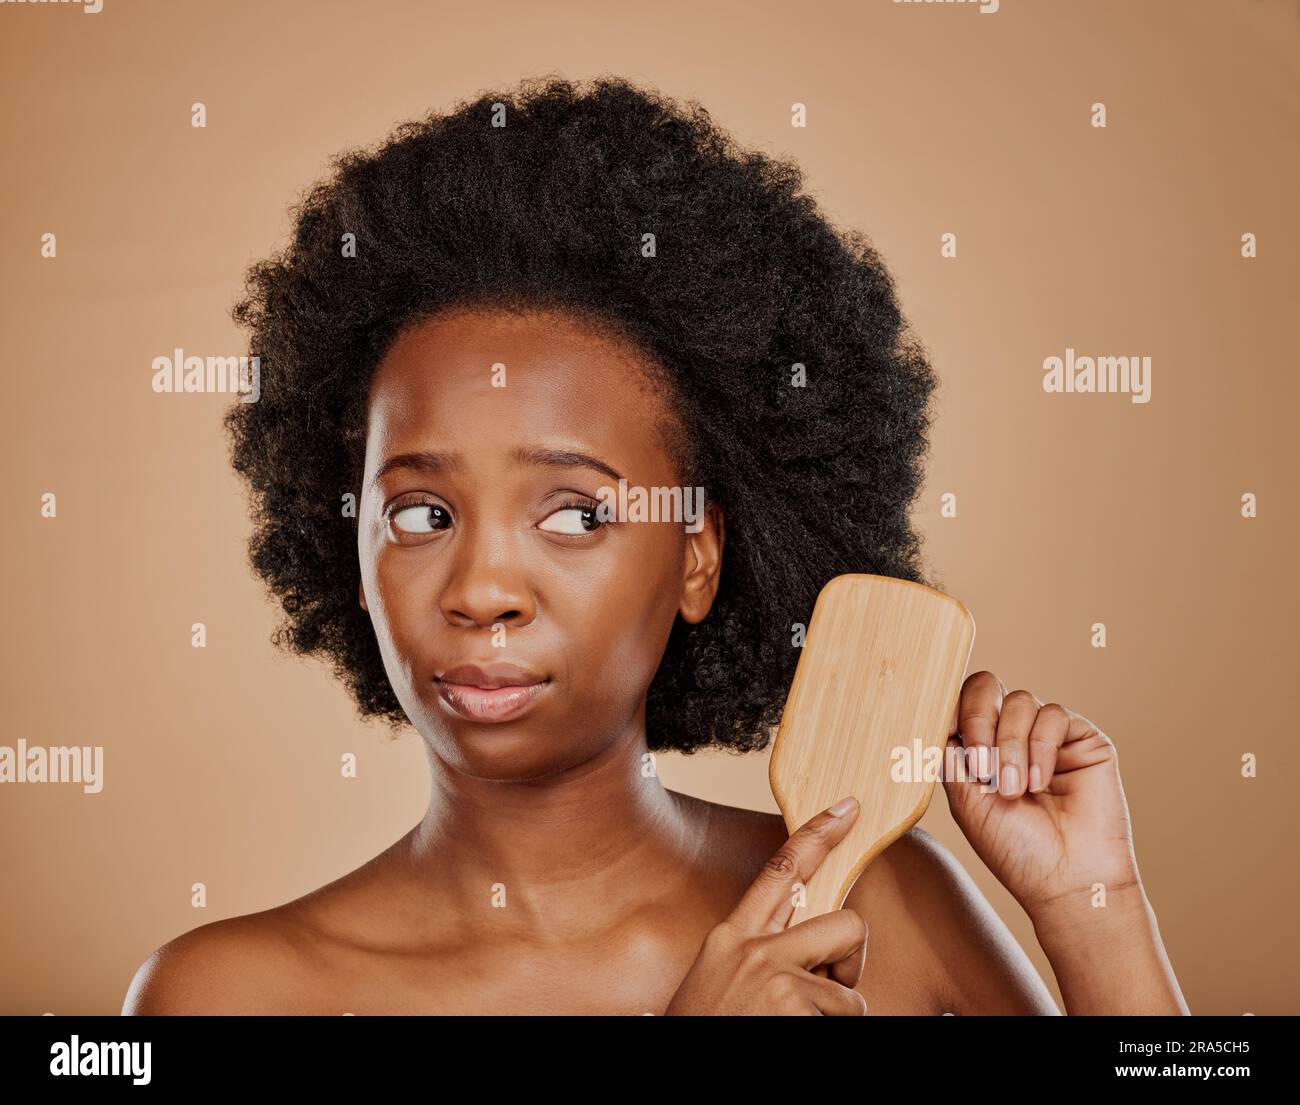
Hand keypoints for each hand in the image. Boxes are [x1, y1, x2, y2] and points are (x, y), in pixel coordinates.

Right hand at [664, 798, 868, 1014]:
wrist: (671, 1068)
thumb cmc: (707, 1024)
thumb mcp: (721, 978)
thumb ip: (760, 952)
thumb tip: (812, 945)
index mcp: (731, 936)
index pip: (781, 869)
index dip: (818, 833)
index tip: (847, 808)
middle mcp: (754, 949)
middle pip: (845, 922)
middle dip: (852, 961)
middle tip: (830, 989)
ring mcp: (775, 978)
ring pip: (850, 991)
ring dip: (835, 1016)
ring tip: (790, 1025)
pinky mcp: (795, 1005)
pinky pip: (847, 1018)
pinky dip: (831, 1033)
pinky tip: (791, 1033)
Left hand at [941, 671, 1141, 921]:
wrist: (1066, 881)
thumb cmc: (1015, 849)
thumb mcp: (966, 800)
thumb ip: (951, 754)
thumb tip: (938, 714)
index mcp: (978, 747)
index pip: (957, 703)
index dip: (948, 709)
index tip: (946, 733)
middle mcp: (1010, 734)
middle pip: (985, 687)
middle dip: (977, 718)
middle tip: (980, 764)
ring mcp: (1045, 734)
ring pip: (1019, 701)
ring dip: (1010, 746)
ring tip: (1014, 791)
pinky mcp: (1081, 738)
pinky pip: (1053, 716)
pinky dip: (1040, 748)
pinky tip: (1040, 784)